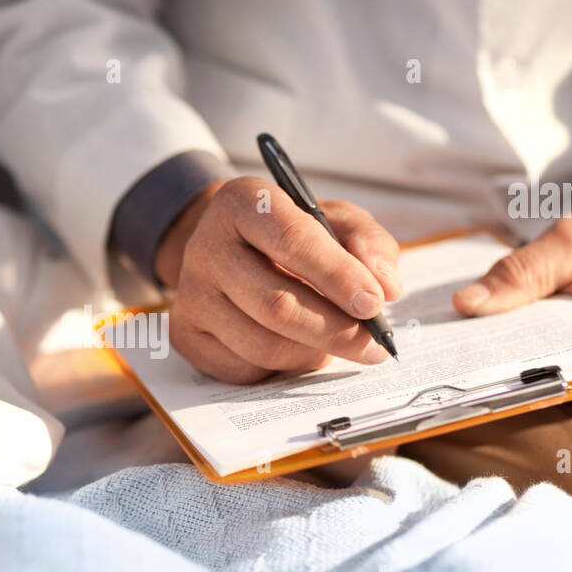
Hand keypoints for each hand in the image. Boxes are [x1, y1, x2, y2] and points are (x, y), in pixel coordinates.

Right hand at [154, 176, 401, 383]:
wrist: (230, 250)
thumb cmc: (291, 235)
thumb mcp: (335, 221)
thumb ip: (368, 244)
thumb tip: (385, 287)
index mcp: (242, 202)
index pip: (291, 240)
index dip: (337, 275)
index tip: (374, 303)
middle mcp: (206, 246)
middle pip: (276, 304)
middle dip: (335, 330)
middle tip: (373, 344)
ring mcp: (191, 295)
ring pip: (263, 345)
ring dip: (314, 353)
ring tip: (338, 344)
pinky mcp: (186, 335)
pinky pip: (245, 369)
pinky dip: (285, 368)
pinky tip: (300, 350)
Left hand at [453, 192, 571, 402]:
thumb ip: (524, 271)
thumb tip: (466, 304)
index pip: (549, 377)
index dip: (497, 373)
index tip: (449, 363)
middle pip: (531, 383)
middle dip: (482, 367)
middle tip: (430, 355)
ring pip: (524, 377)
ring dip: (485, 359)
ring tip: (438, 345)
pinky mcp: (570, 365)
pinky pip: (527, 362)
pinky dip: (499, 347)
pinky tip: (463, 334)